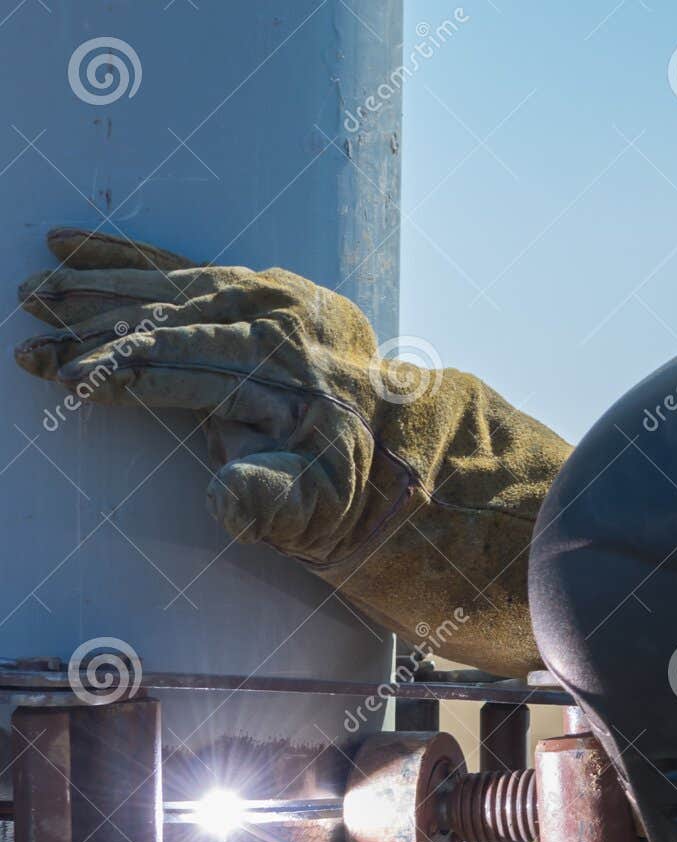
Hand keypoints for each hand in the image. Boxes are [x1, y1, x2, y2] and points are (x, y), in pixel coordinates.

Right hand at [15, 229, 569, 674]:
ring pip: (162, 287)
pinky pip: (175, 261)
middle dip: (91, 335)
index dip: (125, 378)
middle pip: (165, 323)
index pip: (188, 372)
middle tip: (29, 348)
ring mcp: (263, 295)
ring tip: (31, 299)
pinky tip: (63, 245)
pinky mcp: (252, 280)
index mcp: (283, 382)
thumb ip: (273, 502)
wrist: (387, 433)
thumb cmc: (340, 482)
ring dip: (91, 292)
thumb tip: (226, 497)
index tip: (71, 384)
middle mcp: (272, 327)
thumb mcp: (317, 509)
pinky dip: (118, 255)